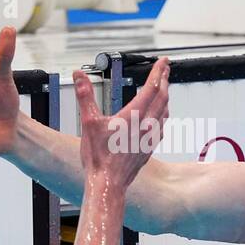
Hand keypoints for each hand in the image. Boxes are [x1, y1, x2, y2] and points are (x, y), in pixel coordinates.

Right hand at [73, 57, 169, 188]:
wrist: (108, 183)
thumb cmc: (98, 157)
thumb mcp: (88, 122)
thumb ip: (84, 96)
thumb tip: (78, 75)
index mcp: (134, 116)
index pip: (152, 87)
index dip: (158, 71)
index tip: (163, 61)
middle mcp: (147, 125)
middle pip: (162, 96)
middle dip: (164, 80)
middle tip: (165, 69)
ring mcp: (151, 137)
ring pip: (164, 111)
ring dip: (165, 96)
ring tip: (164, 87)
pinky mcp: (150, 147)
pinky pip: (162, 125)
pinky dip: (163, 113)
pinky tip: (159, 115)